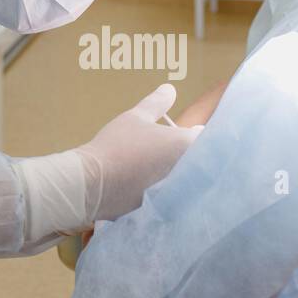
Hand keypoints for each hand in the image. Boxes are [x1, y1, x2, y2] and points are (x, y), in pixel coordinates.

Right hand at [75, 83, 202, 221]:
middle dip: (192, 156)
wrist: (91, 183)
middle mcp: (189, 170)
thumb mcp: (135, 117)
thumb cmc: (116, 144)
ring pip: (190, 181)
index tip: (184, 132)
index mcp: (186, 144)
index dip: (196, 134)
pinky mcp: (167, 209)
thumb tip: (170, 88)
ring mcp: (179, 193)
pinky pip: (176, 198)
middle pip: (201, 162)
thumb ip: (157, 103)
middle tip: (169, 152)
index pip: (205, 137)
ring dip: (182, 175)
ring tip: (159, 169)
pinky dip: (169, 192)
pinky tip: (153, 187)